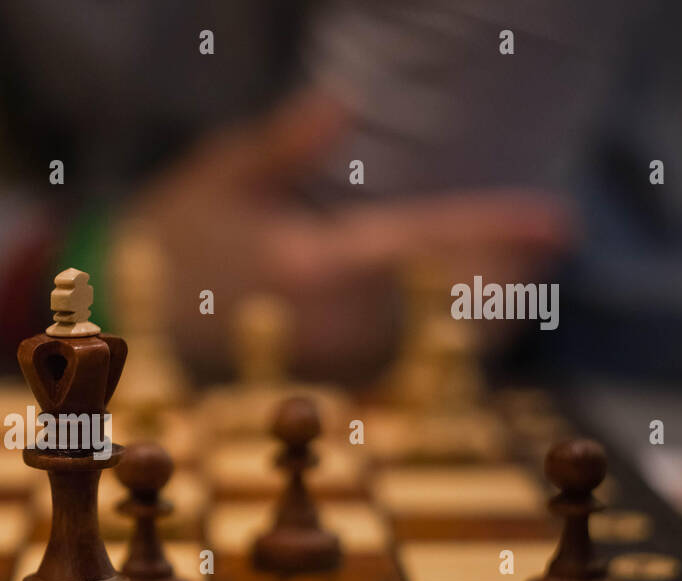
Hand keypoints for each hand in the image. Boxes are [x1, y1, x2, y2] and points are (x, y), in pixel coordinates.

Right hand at [124, 88, 574, 381]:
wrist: (128, 316)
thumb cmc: (173, 238)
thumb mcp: (217, 177)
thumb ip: (280, 146)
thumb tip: (338, 105)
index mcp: (305, 266)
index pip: (420, 245)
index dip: (492, 231)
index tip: (553, 221)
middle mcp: (324, 321)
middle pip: (439, 298)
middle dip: (499, 270)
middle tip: (551, 244)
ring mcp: (321, 357)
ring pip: (425, 338)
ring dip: (478, 311)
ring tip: (527, 283)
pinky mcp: (312, 374)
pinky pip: (394, 367)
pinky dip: (437, 348)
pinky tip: (467, 331)